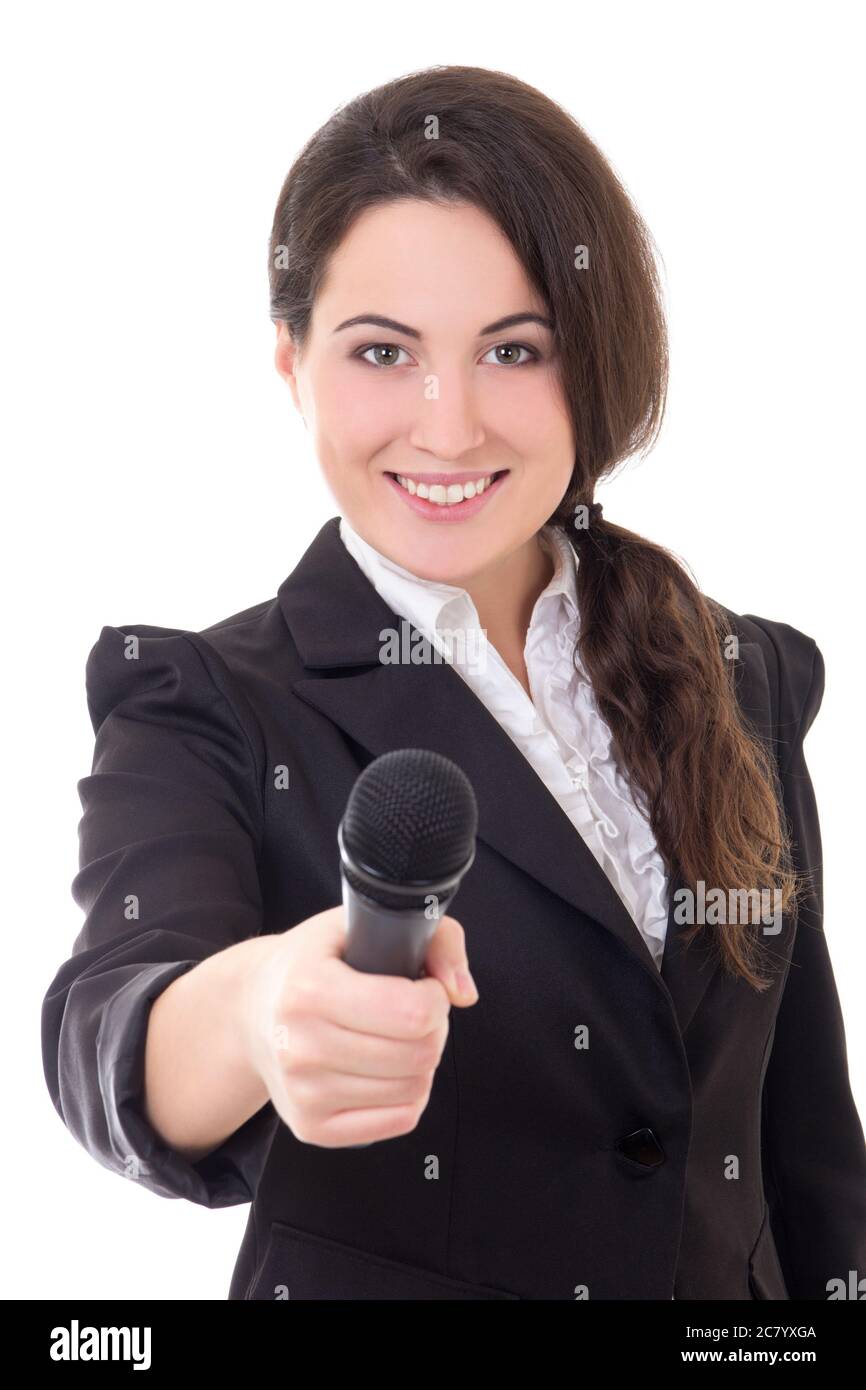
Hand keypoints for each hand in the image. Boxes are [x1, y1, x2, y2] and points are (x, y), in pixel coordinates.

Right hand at [239, 905, 477, 1147]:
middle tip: (412, 1012)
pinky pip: (399, 1120)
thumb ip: (434, 939)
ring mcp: (302, 1093)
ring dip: (421, 1060)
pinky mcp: (311, 1127)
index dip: (435, 998)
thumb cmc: (313, 962)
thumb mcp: (360, 923)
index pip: (412, 1013)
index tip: (421, 986)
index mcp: (309, 989)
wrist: (250, 1011)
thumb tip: (463, 994)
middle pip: (419, 1054)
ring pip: (414, 1089)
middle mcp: (299, 1046)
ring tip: (395, 1037)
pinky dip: (408, 1093)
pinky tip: (387, 1067)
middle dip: (433, 1028)